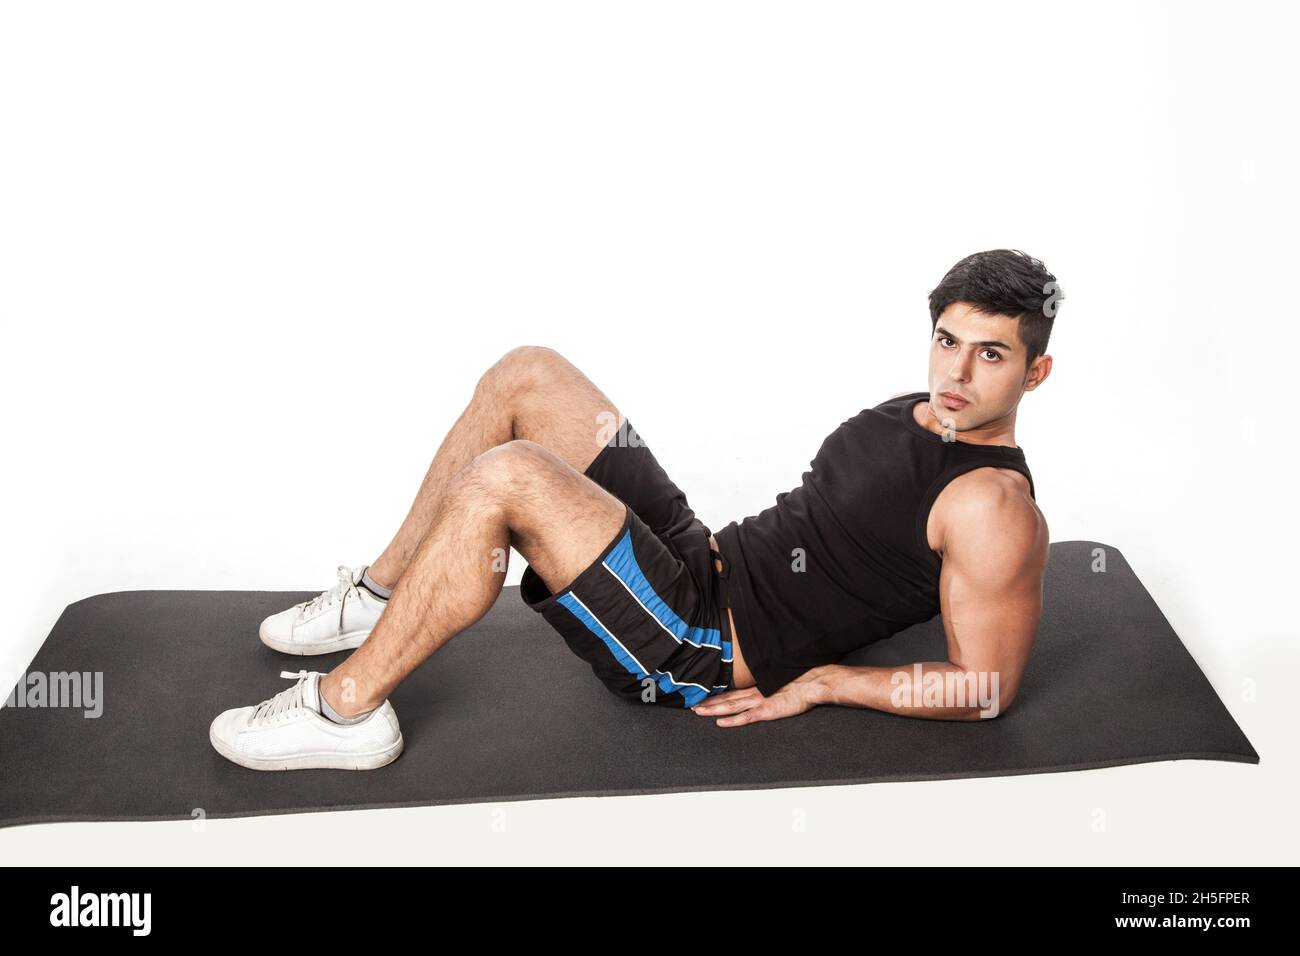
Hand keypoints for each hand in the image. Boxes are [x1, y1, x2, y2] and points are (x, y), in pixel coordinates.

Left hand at [690, 682, 818, 725]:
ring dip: (713, 709)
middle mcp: (754, 692)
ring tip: (698, 712)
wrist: (813, 682)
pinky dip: (732, 720)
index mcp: (757, 686)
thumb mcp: (779, 681)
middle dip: (708, 702)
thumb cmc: (800, 681)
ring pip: (731, 706)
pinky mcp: (768, 710)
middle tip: (692, 706)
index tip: (703, 697)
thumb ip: (768, 685)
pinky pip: (746, 717)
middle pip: (727, 698)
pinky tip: (720, 723)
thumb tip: (762, 688)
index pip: (732, 691)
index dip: (717, 694)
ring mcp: (760, 701)